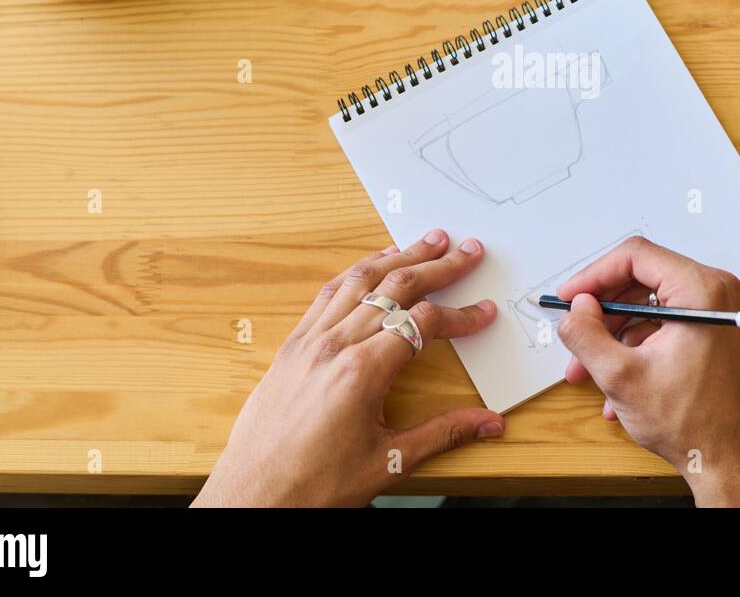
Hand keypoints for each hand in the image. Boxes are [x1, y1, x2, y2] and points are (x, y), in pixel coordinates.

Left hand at [193, 229, 502, 506]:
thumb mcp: (387, 463)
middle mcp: (333, 346)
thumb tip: (487, 422)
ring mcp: (308, 342)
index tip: (484, 313)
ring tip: (425, 241)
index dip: (459, 315)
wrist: (251, 499)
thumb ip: (442, 435)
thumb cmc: (312, 486)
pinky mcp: (291, 347)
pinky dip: (356, 273)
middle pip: (395, 289)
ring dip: (397, 257)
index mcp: (361, 372)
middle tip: (466, 249)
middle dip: (437, 266)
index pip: (422, 324)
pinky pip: (326, 295)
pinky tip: (370, 266)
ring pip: (359, 281)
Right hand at [556, 237, 739, 506]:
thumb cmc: (693, 422)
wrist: (729, 462)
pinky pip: (660, 326)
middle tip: (574, 334)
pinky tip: (615, 387)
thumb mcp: (621, 376)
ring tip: (587, 372)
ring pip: (645, 307)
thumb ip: (587, 334)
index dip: (593, 275)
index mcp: (700, 290)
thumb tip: (575, 308)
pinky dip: (633, 349)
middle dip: (601, 313)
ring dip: (612, 337)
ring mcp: (713, 313)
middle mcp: (713, 293)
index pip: (635, 257)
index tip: (569, 298)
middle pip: (639, 281)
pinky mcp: (709, 333)